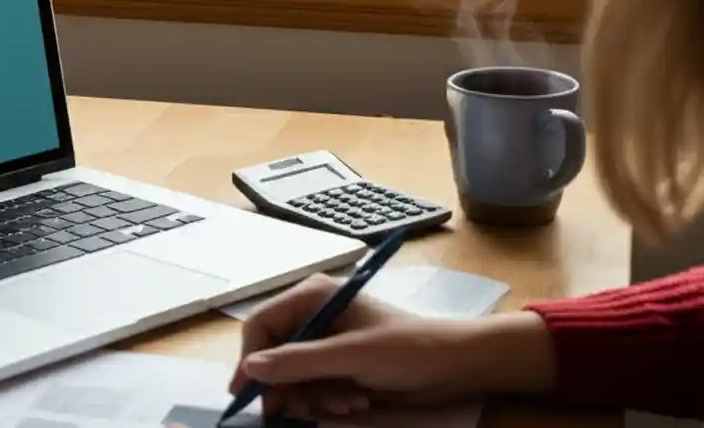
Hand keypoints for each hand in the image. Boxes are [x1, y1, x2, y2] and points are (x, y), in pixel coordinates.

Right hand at [227, 273, 555, 417]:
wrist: (455, 366)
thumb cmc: (407, 349)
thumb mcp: (351, 356)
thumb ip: (298, 361)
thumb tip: (250, 369)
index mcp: (313, 296)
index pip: (261, 325)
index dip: (250, 359)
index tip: (248, 394)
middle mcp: (313, 315)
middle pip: (272, 356)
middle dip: (291, 386)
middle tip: (310, 408)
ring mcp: (325, 342)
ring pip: (291, 378)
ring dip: (313, 397)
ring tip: (348, 402)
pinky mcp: (337, 365)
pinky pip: (311, 388)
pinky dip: (326, 401)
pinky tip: (355, 402)